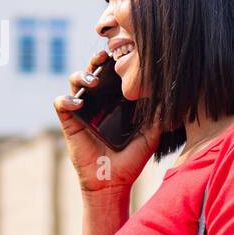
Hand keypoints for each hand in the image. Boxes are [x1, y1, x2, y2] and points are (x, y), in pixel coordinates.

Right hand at [53, 48, 159, 193]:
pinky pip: (60, 103)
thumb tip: (173, 96)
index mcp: (115, 101)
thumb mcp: (151, 135)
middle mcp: (97, 102)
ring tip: (94, 82)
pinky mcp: (69, 122)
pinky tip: (78, 103)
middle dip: (97, 60)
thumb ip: (159, 116)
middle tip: (106, 56)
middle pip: (93, 71)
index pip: (112, 74)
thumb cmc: (132, 160)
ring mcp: (82, 111)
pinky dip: (66, 99)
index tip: (124, 52)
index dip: (115, 61)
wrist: (113, 182)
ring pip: (74, 81)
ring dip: (82, 76)